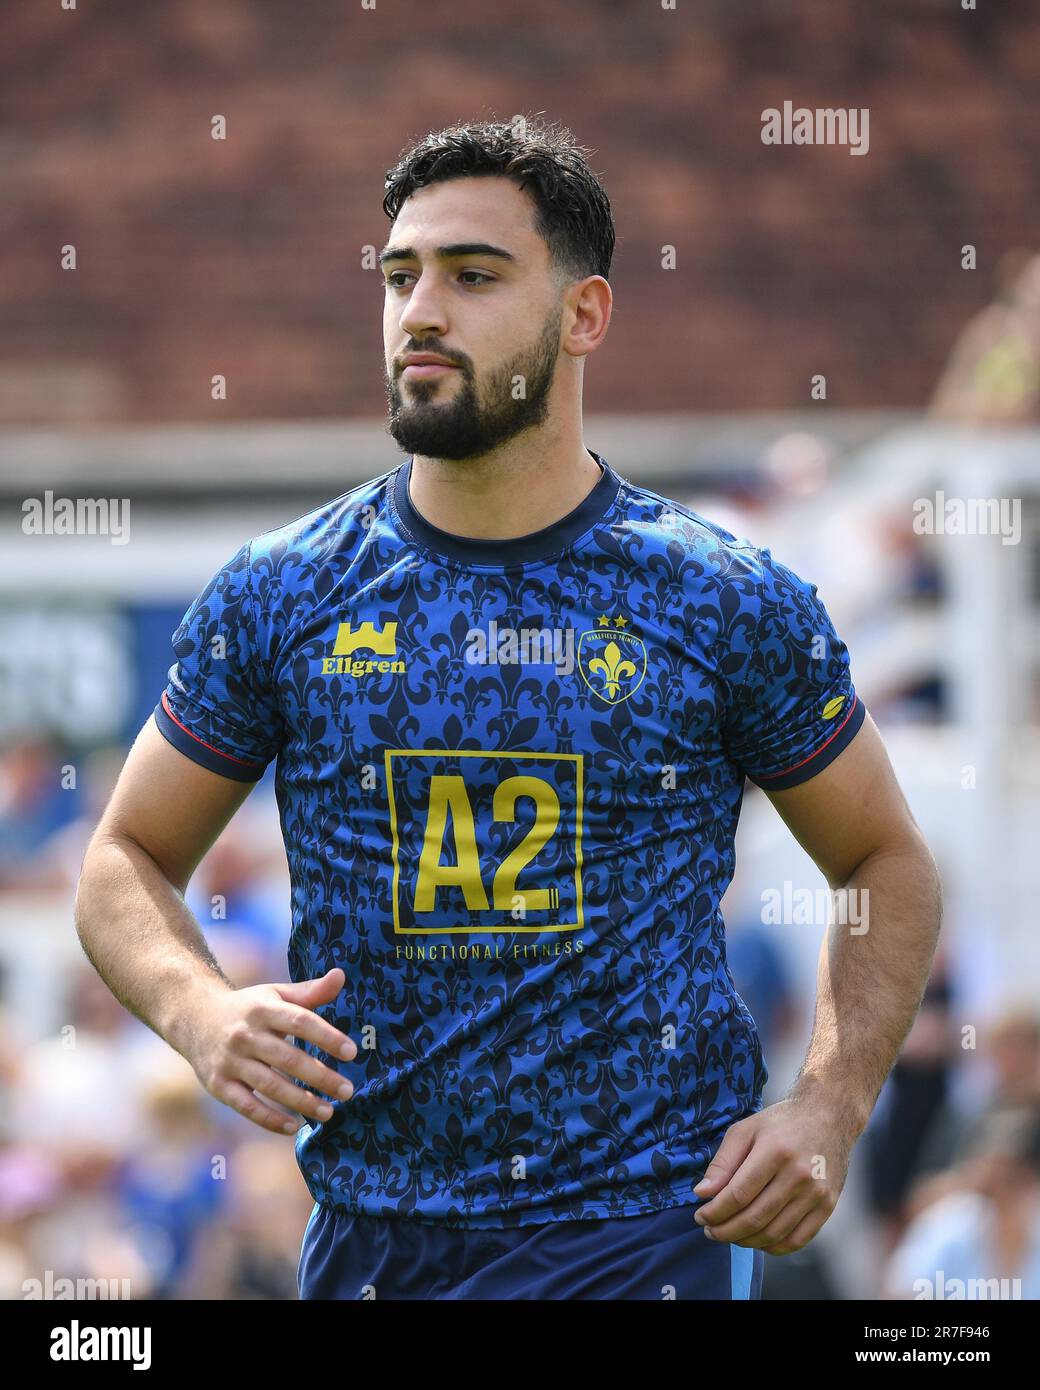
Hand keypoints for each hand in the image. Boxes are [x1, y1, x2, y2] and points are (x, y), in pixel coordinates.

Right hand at [185, 967, 356, 1134]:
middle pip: (288, 1058)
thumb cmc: (249, 1008)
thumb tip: (341, 975)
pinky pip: (246, 1106)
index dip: (327, 1037)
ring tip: (328, 1112)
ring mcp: (230, 1061)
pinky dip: (269, 1119)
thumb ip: (310, 991)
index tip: (352, 1052)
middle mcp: (246, 1035)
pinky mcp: (219, 1084)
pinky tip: (293, 1127)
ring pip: (270, 1085)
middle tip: (348, 1091)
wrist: (194, 1017)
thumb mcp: (275, 994)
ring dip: (301, 1101)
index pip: (301, 1022)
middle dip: (321, 1077)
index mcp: (264, 1009)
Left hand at [691, 1095, 857, 1253]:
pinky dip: (773, 1247)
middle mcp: (799, 1175)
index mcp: (775, 1151)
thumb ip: (722, 1162)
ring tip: (729, 1235)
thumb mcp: (745, 1130)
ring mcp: (816, 1193)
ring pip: (774, 1234)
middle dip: (725, 1231)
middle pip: (755, 1218)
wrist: (828, 1117)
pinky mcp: (827, 1206)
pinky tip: (757, 1239)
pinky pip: (797, 1240)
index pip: (738, 1195)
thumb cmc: (780, 1122)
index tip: (700, 1216)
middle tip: (710, 1231)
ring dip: (746, 1241)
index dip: (715, 1212)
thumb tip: (702, 1193)